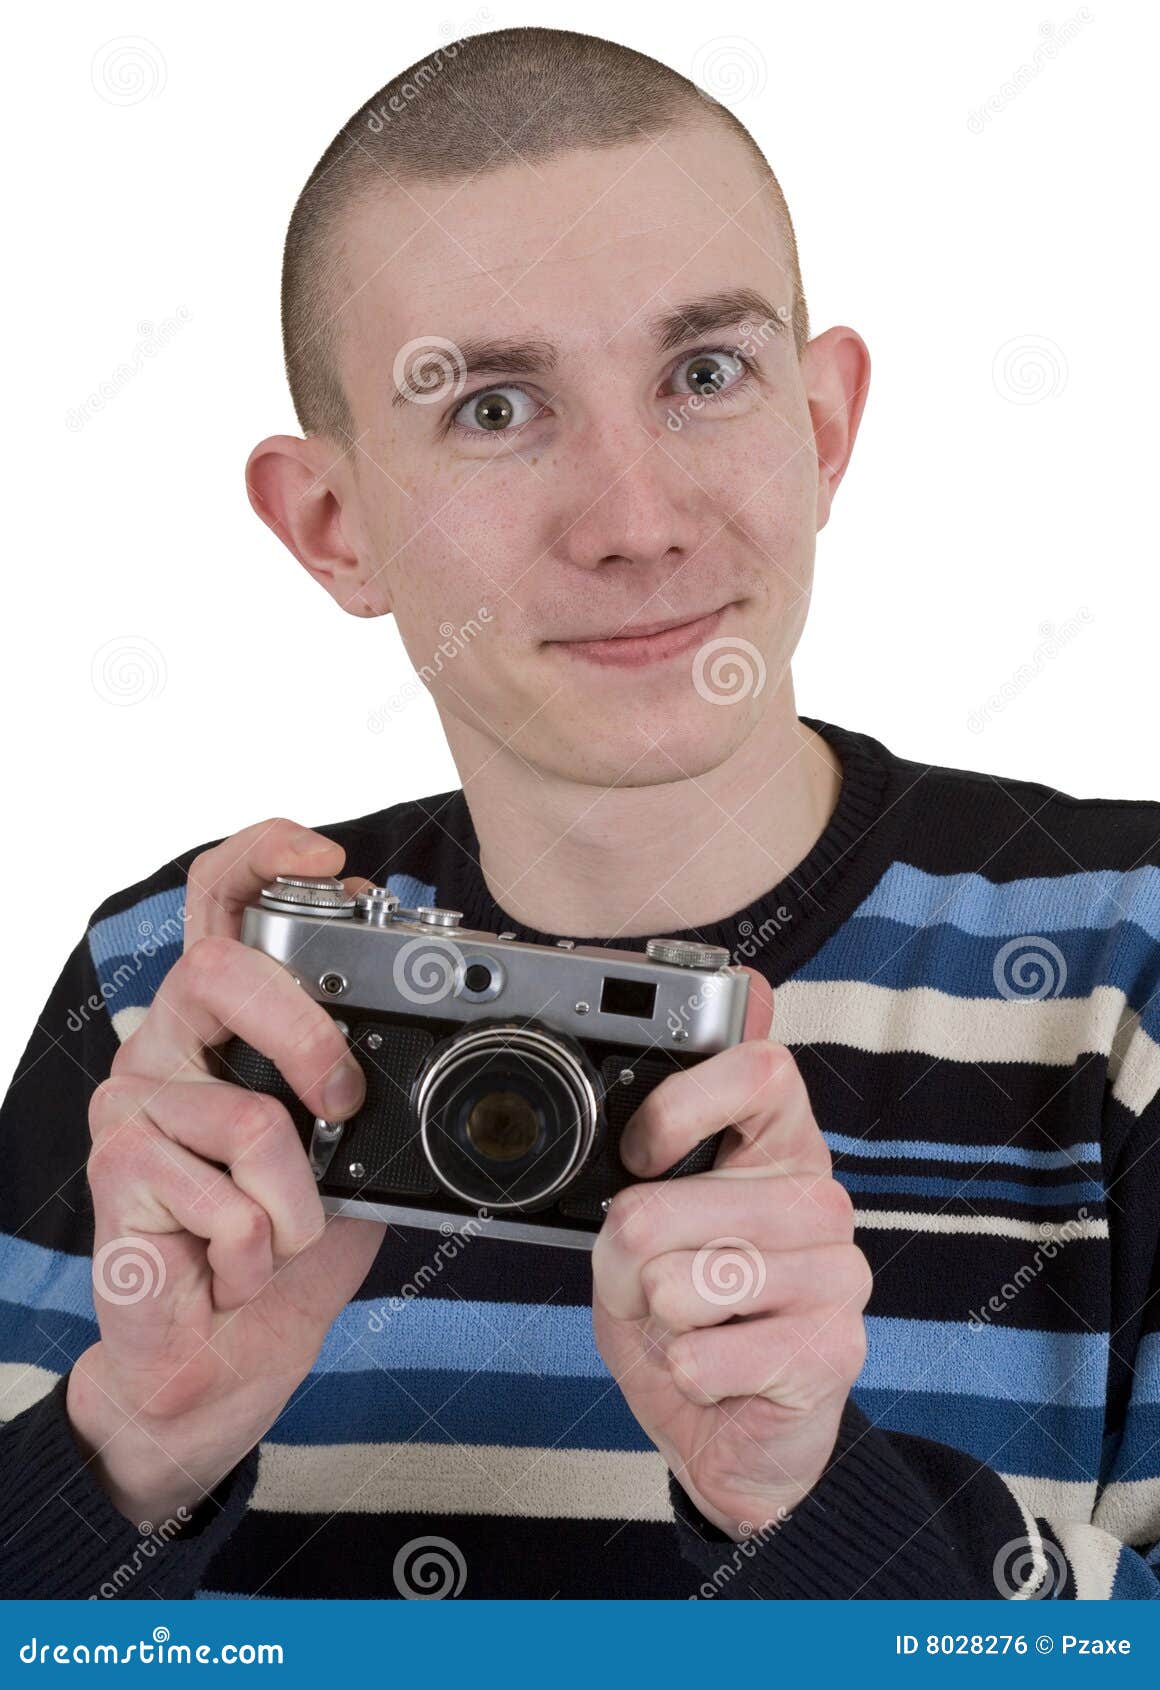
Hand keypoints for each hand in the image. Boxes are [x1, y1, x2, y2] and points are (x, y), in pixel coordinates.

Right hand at [67, 818, 385, 1526]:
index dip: (263, 856)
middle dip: (305, 1039)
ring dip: (296, 1204)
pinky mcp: (115, 1173)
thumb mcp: (351, 1153)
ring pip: (249, 1117)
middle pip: (219, 973)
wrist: (219, 1362)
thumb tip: (435, 1018)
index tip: (326, 853)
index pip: (220, 906)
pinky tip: (231, 1267)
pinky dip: (262, 1249)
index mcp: (222, 1028)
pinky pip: (230, 1197)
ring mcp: (130, 1107)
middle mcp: (166, 1049)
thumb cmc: (279, 1252)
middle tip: (339, 1102)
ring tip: (275, 1234)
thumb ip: (365, 1082)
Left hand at [591, 968, 871, 1540]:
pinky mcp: (835, 1348)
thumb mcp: (638, 1238)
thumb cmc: (683, 1319)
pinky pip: (704, 1354)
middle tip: (654, 1285)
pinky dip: (684, 1373)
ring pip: (685, 1281)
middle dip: (631, 1259)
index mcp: (779, 1146)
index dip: (680, 1107)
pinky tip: (718, 1372)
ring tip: (690, 1327)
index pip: (760, 1069)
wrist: (727, 1434)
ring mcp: (838, 1272)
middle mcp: (820, 1199)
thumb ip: (641, 1178)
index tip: (641, 1154)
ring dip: (658, 1320)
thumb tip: (664, 1129)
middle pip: (681, 1199)